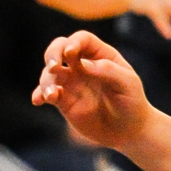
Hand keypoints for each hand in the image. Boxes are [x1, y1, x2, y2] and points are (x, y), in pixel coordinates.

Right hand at [33, 31, 152, 149]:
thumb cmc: (132, 101)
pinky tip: (38, 100)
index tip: (70, 54)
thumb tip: (86, 65)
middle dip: (52, 54)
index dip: (73, 42)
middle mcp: (81, 65)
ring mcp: (71, 82)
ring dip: (46, 81)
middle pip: (59, 48)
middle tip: (53, 67)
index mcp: (99, 55)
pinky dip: (39, 94)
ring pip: (49, 72)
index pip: (81, 39)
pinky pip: (46, 93)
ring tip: (52, 95)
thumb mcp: (128, 84)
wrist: (128, 130)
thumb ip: (110, 71)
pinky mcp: (63, 100)